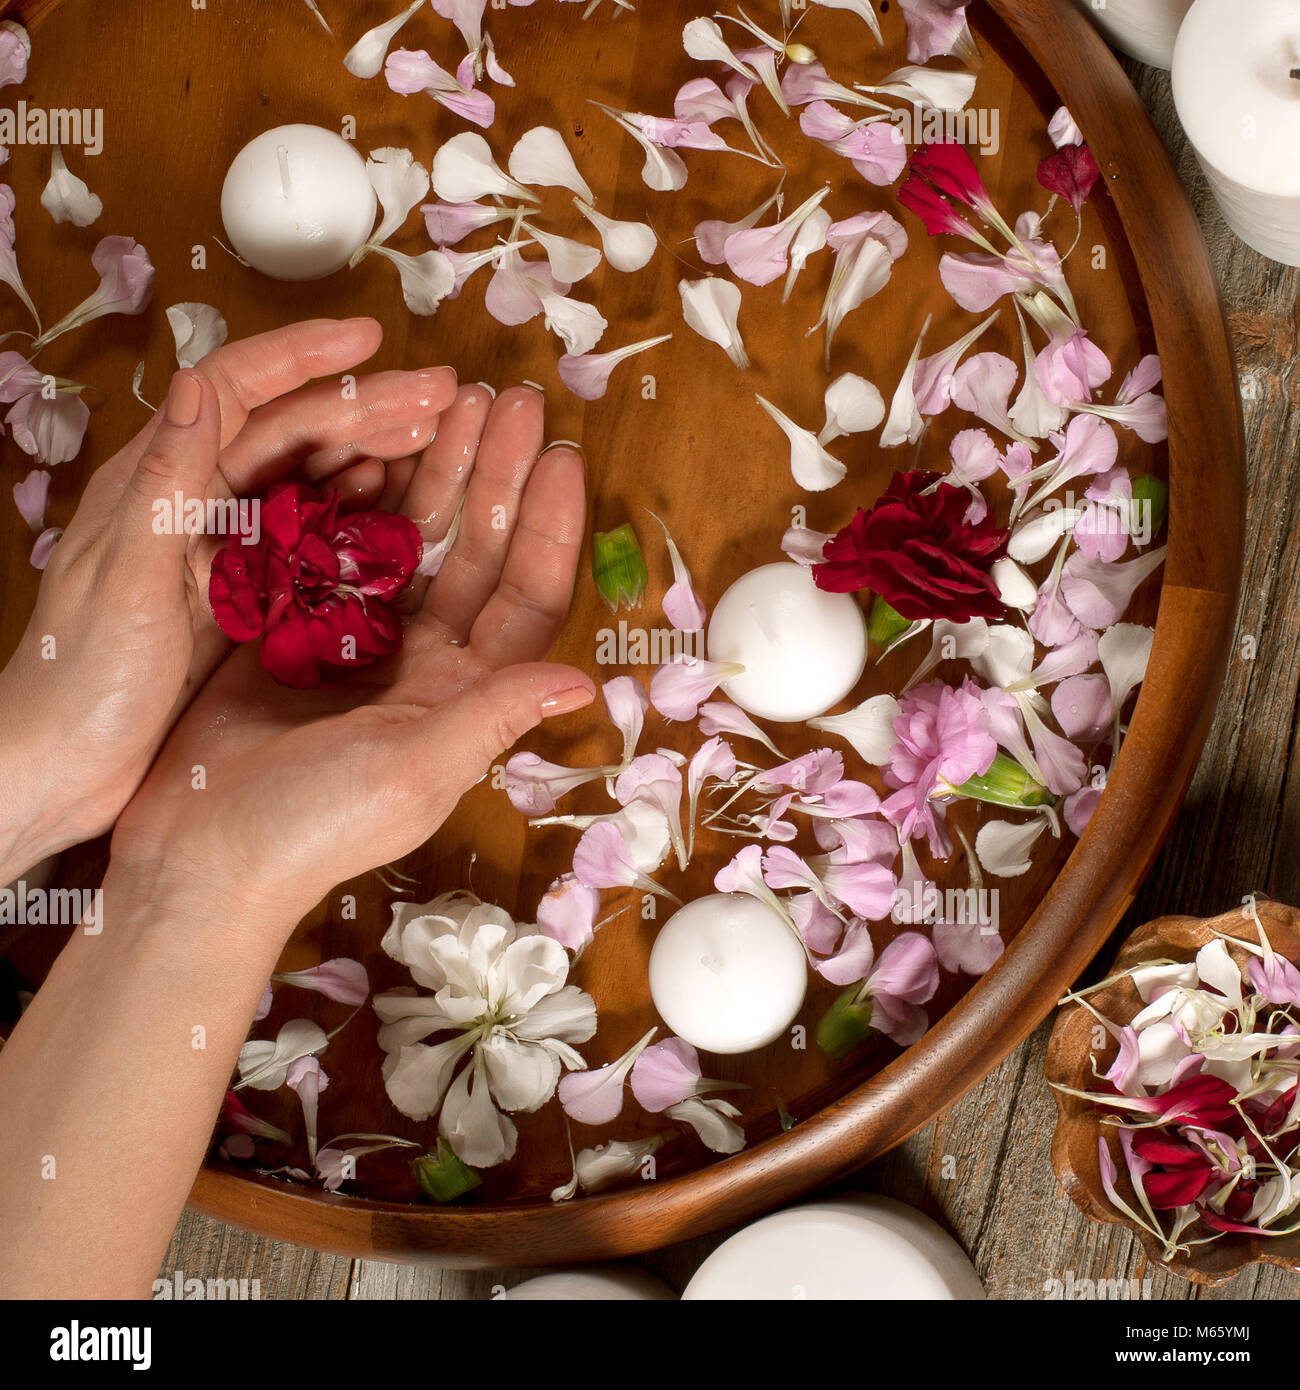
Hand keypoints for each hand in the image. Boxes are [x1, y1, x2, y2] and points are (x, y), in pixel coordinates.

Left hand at [0, 318, 457, 877]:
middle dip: (363, 402)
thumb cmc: (81, 676)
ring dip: (368, 448)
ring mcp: (218, 543)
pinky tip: (392, 500)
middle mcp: (189, 498)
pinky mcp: (238, 588)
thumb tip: (197, 383)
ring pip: (304, 475)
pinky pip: (307, 534)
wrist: (65, 763)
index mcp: (154, 480)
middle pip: (286, 429)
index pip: (235, 389)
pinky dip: (351, 510)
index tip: (370, 337)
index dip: (303, 356)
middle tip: (440, 393)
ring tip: (436, 435)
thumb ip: (165, 482)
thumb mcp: (125, 578)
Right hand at [109, 384, 591, 930]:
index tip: (558, 452)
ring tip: (448, 396)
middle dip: (493, 473)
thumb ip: (492, 716)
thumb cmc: (313, 828)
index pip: (525, 596)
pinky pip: (335, 543)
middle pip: (474, 551)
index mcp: (463, 694)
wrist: (195, 855)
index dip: (548, 526)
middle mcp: (424, 662)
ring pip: (408, 537)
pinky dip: (352, 493)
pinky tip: (368, 440)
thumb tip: (583, 682)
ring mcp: (358, 639)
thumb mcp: (413, 769)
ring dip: (433, 470)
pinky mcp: (295, 626)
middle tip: (506, 397)